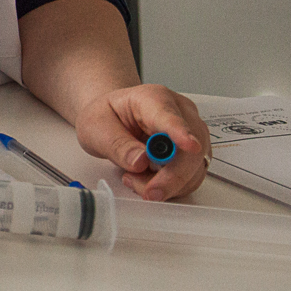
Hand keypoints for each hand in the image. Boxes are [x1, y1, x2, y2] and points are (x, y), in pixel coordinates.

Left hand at [74, 84, 211, 200]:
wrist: (113, 118)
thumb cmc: (107, 117)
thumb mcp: (96, 128)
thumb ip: (118, 145)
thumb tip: (140, 162)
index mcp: (153, 98)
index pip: (170, 116)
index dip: (181, 132)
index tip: (190, 146)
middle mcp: (179, 112)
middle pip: (190, 149)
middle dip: (171, 177)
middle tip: (149, 192)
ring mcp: (191, 132)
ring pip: (194, 167)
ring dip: (168, 184)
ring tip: (134, 178)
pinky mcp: (193, 152)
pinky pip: (191, 177)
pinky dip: (171, 187)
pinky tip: (148, 179)